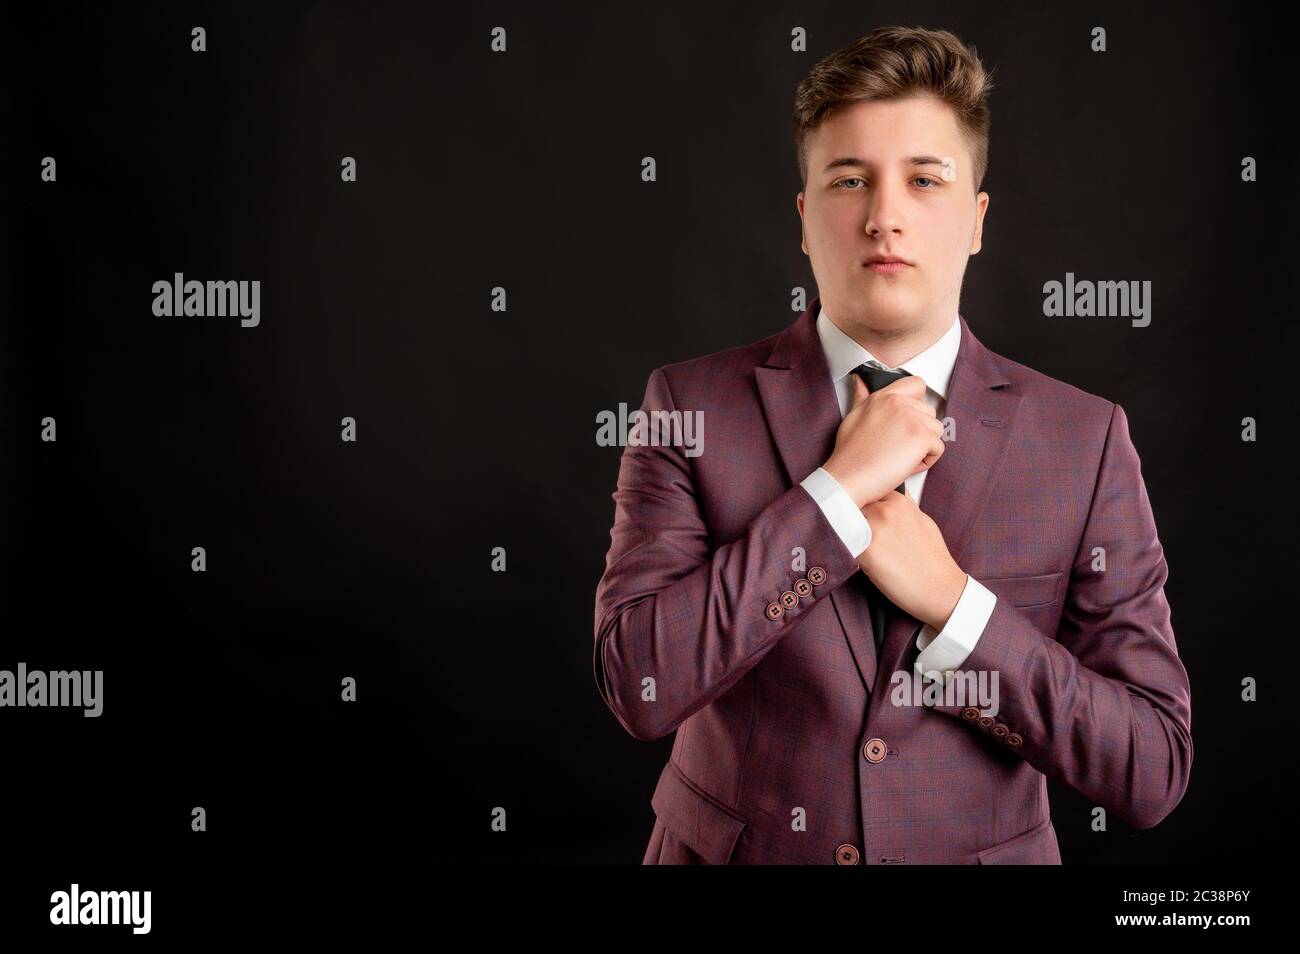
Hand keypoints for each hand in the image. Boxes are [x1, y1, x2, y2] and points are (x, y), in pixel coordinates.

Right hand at [823, 374, 945, 507]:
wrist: (848, 477)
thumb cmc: (849, 454)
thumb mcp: (853, 416)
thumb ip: (862, 396)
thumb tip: (859, 380)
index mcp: (884, 396)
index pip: (916, 384)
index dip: (918, 402)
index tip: (909, 419)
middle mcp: (899, 403)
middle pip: (929, 412)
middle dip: (919, 431)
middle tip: (897, 447)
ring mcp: (912, 419)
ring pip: (936, 430)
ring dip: (924, 447)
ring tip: (901, 457)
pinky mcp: (921, 437)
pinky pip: (938, 448)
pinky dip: (926, 462)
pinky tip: (905, 466)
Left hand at [855, 487, 967, 630]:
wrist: (940, 588)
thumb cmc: (932, 557)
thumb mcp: (922, 519)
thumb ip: (902, 506)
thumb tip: (888, 496)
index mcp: (898, 501)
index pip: (867, 492)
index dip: (862, 505)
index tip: (862, 516)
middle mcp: (884, 510)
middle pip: (852, 505)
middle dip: (852, 518)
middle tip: (859, 534)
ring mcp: (874, 529)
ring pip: (844, 523)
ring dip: (847, 534)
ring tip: (863, 550)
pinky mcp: (865, 551)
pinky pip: (844, 544)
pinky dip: (847, 551)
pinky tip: (864, 563)